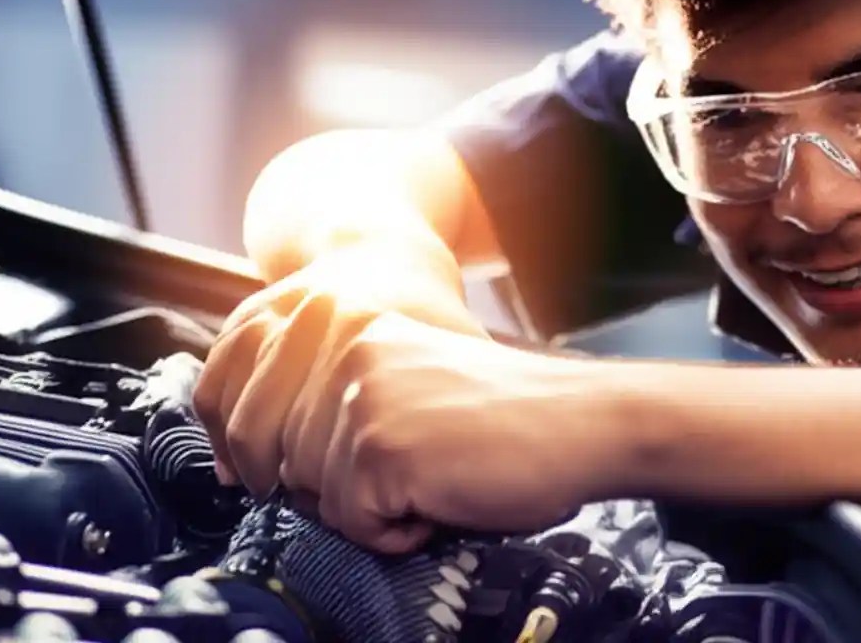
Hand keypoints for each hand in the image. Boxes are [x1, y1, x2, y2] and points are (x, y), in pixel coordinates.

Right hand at [192, 237, 484, 496]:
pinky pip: (213, 374)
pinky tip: (230, 456)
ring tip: (254, 484)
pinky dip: (214, 420)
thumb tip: (452, 474)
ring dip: (233, 447)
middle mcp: (304, 314)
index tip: (330, 505)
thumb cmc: (428, 311)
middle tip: (282, 498)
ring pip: (227, 394)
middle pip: (261, 414)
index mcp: (356, 326)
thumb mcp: (454, 347)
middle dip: (265, 465)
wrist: (385, 250)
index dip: (318, 473)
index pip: (316, 423)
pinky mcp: (245, 312)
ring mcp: (269, 309)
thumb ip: (454, 403)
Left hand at [279, 313, 610, 552]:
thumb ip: (346, 396)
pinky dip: (398, 532)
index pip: (277, 410)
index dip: (310, 454)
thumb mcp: (410, 379)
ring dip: (375, 508)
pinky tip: (444, 499)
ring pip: (318, 495)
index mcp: (352, 328)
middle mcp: (347, 353)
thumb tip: (277, 462)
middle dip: (348, 485)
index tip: (363, 462)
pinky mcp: (379, 448)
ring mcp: (360, 398)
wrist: (583, 423)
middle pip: (292, 457)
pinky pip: (353, 523)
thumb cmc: (511, 415)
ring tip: (435, 479)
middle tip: (419, 469)